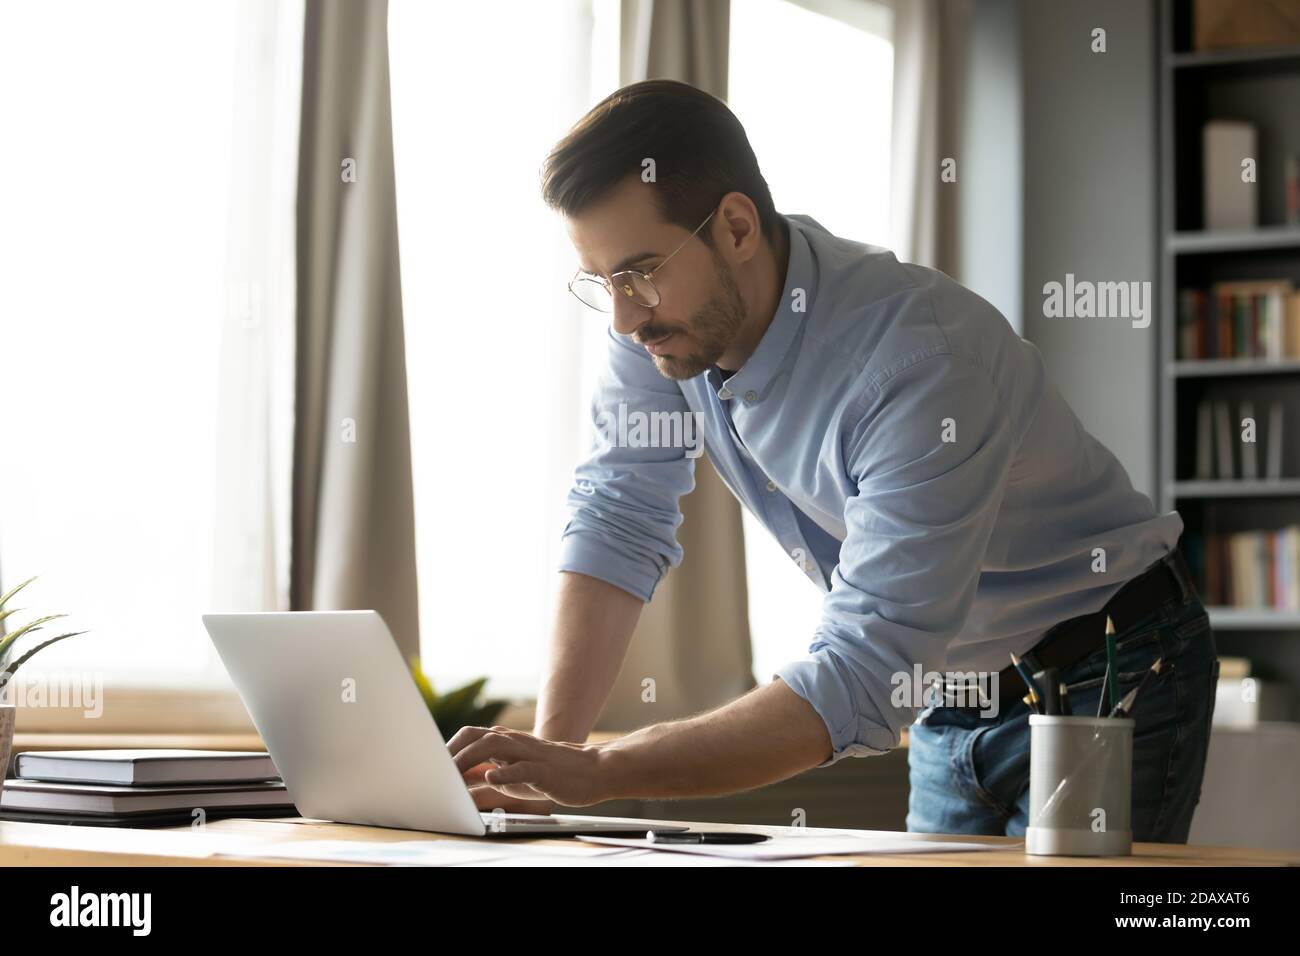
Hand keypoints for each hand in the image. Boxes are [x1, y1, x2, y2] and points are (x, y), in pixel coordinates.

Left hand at [448, 725, 611, 807]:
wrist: (590, 771)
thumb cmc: (548, 775)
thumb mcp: (511, 778)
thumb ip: (484, 778)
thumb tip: (454, 786)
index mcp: (504, 743)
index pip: (469, 736)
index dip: (447, 748)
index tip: (427, 765)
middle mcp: (513, 742)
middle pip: (476, 736)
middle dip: (452, 752)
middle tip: (433, 772)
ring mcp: (529, 753)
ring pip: (494, 745)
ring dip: (469, 758)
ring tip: (451, 774)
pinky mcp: (544, 769)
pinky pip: (522, 767)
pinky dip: (504, 772)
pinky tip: (491, 778)